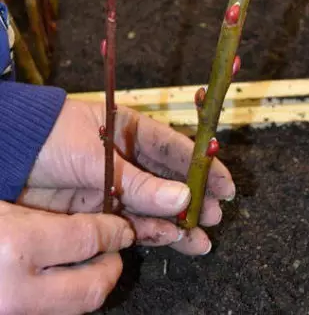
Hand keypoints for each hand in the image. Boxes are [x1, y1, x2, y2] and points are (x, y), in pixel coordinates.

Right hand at [0, 201, 133, 314]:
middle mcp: (15, 291)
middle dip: (111, 267)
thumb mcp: (6, 212)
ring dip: (90, 285)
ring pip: (76, 310)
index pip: (87, 239)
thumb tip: (99, 226)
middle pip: (91, 289)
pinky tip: (60, 280)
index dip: (113, 231)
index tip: (122, 228)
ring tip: (86, 264)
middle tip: (111, 249)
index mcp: (17, 246)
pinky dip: (66, 298)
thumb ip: (51, 218)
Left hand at [18, 99, 234, 255]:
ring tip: (201, 240)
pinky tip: (172, 240)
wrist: (5, 153)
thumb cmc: (50, 137)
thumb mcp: (95, 157)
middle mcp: (128, 158)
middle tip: (213, 218)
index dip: (202, 167)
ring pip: (154, 205)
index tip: (225, 186)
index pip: (175, 148)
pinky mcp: (99, 209)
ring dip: (177, 222)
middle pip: (169, 180)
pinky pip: (132, 221)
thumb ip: (138, 182)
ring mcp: (115, 185)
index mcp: (130, 130)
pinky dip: (152, 232)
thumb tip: (183, 197)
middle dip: (194, 199)